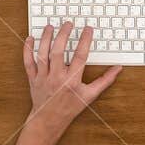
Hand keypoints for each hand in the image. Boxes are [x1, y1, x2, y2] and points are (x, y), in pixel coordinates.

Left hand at [24, 22, 120, 140]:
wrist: (49, 120)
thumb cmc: (69, 108)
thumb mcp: (90, 95)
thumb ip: (105, 80)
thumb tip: (117, 69)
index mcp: (72, 81)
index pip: (80, 57)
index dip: (85, 41)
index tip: (88, 29)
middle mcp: (56, 78)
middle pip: (58, 52)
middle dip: (63, 35)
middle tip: (68, 24)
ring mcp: (43, 77)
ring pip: (42, 54)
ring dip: (46, 39)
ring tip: (51, 27)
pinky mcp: (33, 78)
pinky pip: (28, 62)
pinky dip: (27, 50)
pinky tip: (30, 38)